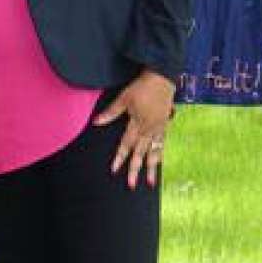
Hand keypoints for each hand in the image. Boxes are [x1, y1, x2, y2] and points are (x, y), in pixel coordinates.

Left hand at [93, 69, 174, 189]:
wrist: (162, 77)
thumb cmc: (142, 86)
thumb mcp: (124, 98)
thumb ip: (111, 112)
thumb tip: (96, 122)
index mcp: (138, 123)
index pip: (127, 145)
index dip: (120, 158)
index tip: (114, 170)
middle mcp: (149, 129)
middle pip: (140, 153)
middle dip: (135, 170)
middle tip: (131, 185)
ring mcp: (159, 128)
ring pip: (154, 152)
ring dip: (151, 168)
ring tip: (151, 182)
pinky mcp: (165, 124)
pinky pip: (162, 143)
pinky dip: (160, 154)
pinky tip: (159, 163)